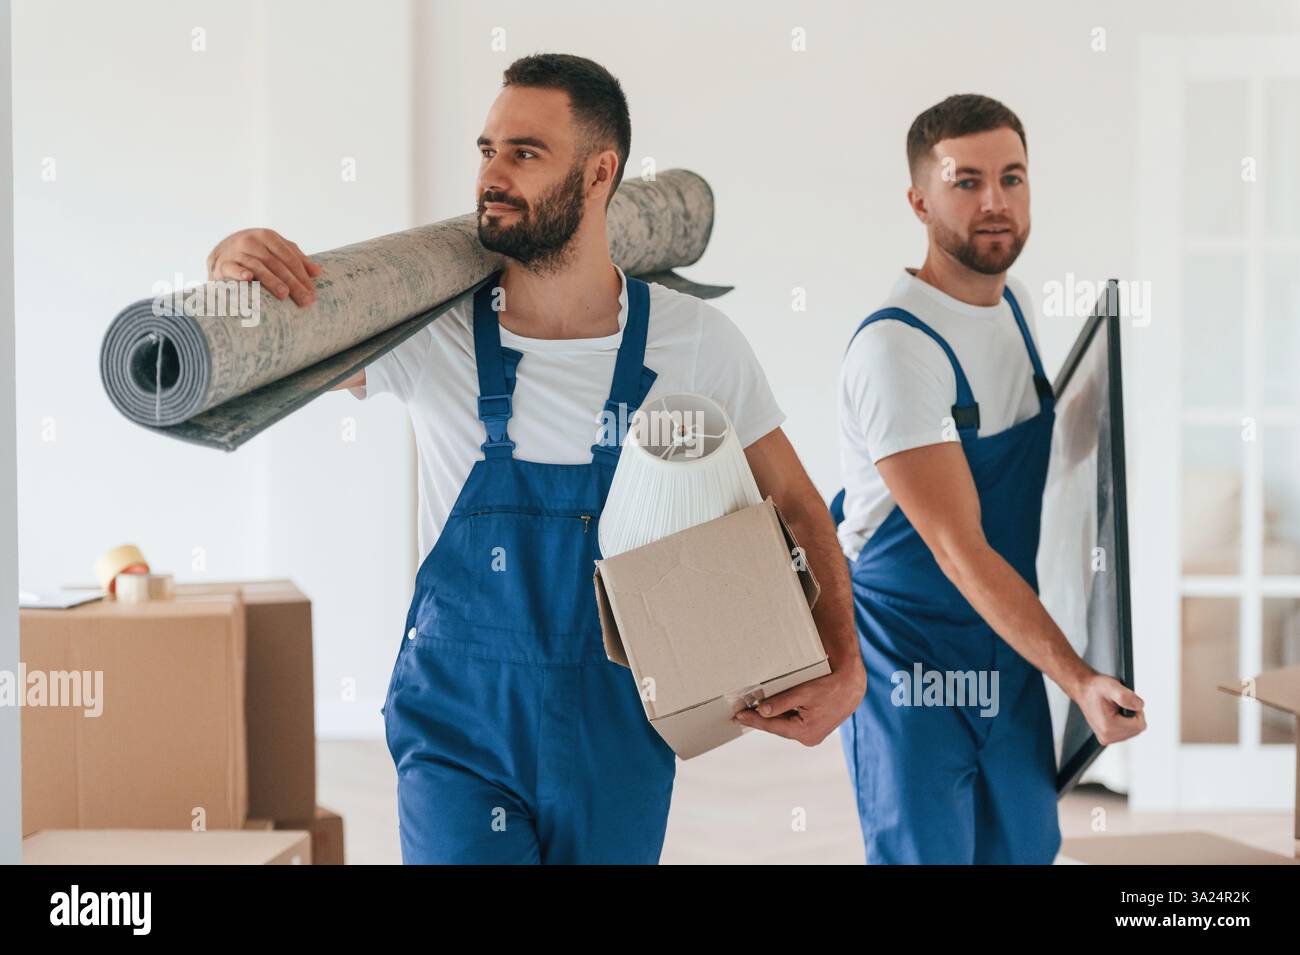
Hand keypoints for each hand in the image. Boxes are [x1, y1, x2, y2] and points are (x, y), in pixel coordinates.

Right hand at [206, 227, 321, 305]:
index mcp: (268, 236)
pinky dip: (240, 272)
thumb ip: (296, 258)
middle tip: (305, 300)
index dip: (302, 275)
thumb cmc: (255, 254)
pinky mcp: (221, 263)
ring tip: (285, 294)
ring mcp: (236, 251)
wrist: (220, 253)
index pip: (289, 257)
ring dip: (272, 280)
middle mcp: (252, 240)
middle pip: (277, 263)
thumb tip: (317, 272)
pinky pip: (232, 268)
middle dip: (293, 283)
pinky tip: (249, 279)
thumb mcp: (275, 251)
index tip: (312, 293)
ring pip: (257, 266)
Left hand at [731, 659, 866, 745]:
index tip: (737, 717)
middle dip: (760, 721)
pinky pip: (794, 723)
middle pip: (778, 728)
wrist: (853, 684)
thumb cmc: (830, 685)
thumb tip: (762, 712)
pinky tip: (773, 710)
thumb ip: (782, 703)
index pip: (772, 726)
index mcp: (805, 732)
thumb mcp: (804, 692)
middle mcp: (808, 737)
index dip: (753, 721)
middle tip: (740, 715)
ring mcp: (813, 734)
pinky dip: (784, 716)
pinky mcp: (816, 728)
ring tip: (753, 712)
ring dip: (771, 718)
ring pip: (786, 726)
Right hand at [1075, 672, 1146, 744]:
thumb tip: (1139, 706)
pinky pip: (1126, 733)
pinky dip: (1124, 723)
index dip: (1137, 710)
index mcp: (1108, 727)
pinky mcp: (1107, 738)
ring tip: (1116, 709)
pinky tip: (1114, 715)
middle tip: (1120, 704)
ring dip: (1129, 719)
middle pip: (1137, 730)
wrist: (1083, 690)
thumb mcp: (1111, 686)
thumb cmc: (1095, 688)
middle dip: (1133, 715)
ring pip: (1133, 731)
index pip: (1140, 725)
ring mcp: (1106, 739)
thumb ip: (1126, 697)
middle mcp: (1106, 737)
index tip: (1125, 702)